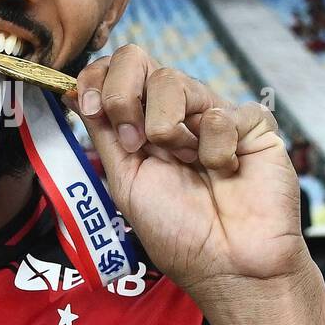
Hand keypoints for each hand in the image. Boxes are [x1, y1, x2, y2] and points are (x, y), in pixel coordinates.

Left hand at [69, 45, 311, 324]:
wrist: (227, 265)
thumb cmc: (177, 232)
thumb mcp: (124, 179)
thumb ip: (103, 132)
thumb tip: (71, 91)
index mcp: (141, 122)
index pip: (114, 70)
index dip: (98, 79)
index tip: (91, 108)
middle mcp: (176, 111)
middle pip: (137, 60)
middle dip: (123, 99)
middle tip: (136, 143)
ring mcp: (213, 114)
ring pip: (173, 80)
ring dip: (167, 130)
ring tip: (186, 164)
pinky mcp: (252, 123)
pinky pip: (220, 113)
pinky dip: (215, 150)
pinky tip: (225, 172)